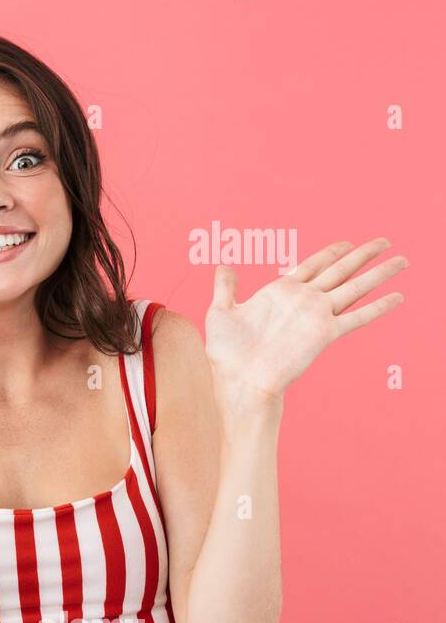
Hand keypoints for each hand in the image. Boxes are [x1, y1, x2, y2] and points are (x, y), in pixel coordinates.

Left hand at [204, 237, 406, 402]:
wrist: (239, 380)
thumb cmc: (226, 353)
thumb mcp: (220, 312)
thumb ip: (225, 287)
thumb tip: (223, 265)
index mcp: (280, 292)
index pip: (312, 265)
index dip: (331, 253)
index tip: (347, 243)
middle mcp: (303, 300)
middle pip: (340, 270)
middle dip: (363, 255)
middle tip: (385, 241)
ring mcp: (316, 316)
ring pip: (355, 287)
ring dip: (379, 273)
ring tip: (401, 260)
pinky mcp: (324, 333)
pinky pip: (358, 316)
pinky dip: (379, 306)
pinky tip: (397, 297)